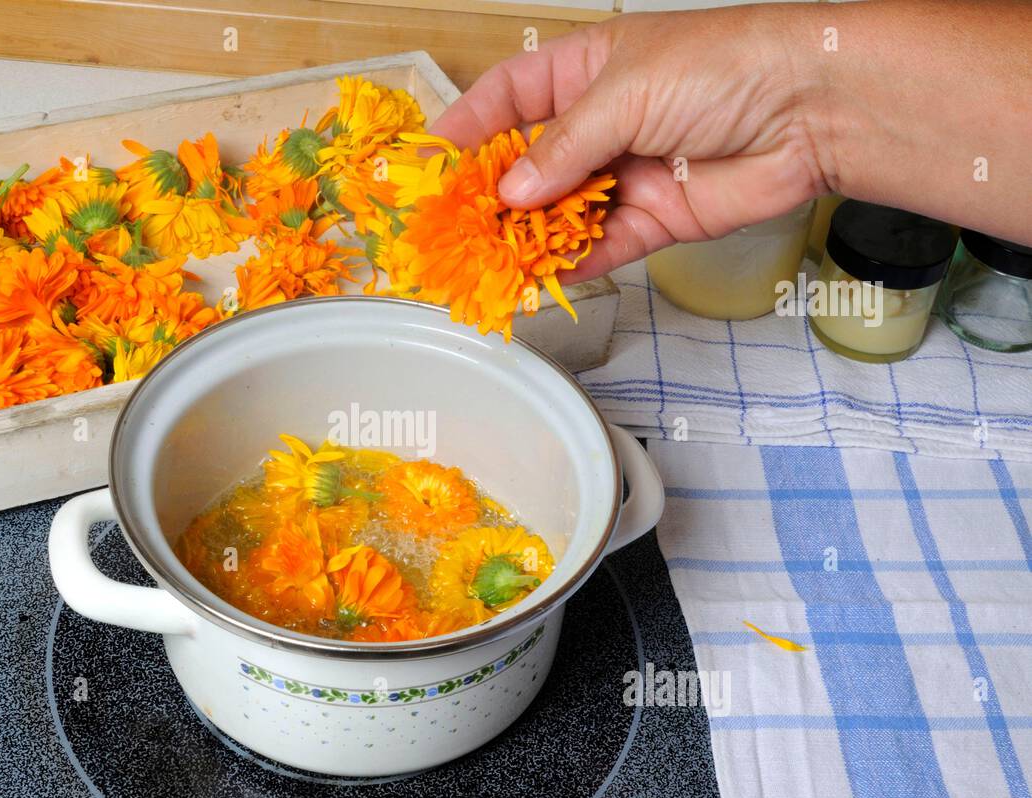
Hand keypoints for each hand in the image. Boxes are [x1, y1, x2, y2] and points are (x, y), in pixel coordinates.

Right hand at [430, 5, 830, 280]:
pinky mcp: (653, 220)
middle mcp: (600, 123)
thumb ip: (562, 148)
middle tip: (452, 229)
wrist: (811, 109)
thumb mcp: (625, 93)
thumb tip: (510, 196)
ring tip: (484, 266)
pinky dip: (568, 267)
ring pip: (559, 214)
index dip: (469, 125)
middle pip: (528, 164)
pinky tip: (535, 283)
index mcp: (587, 70)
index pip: (510, 95)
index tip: (432, 161)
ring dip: (524, 240)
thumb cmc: (722, 67)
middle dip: (491, 196)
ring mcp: (625, 174)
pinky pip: (599, 249)